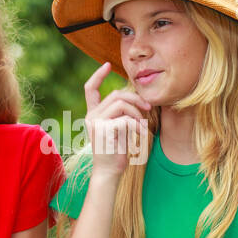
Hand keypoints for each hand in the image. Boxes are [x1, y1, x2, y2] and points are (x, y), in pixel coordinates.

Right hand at [83, 61, 150, 176]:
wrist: (109, 172)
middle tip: (148, 108)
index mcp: (93, 114)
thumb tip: (136, 99)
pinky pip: (125, 119)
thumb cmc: (117, 152)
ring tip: (142, 126)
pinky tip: (141, 135)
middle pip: (116, 95)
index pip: (90, 89)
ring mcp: (95, 122)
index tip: (107, 65)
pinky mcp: (103, 130)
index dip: (98, 75)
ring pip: (121, 104)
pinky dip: (137, 126)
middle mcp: (91, 116)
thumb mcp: (119, 129)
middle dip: (135, 99)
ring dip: (137, 113)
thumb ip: (122, 113)